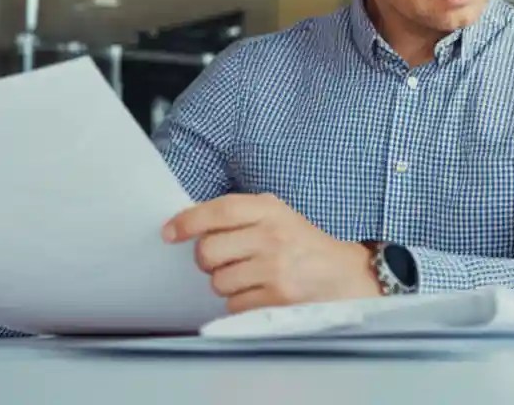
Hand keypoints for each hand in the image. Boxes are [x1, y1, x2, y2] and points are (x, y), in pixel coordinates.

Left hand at [162, 193, 380, 313]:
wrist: (344, 276)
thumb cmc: (304, 245)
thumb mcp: (279, 217)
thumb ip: (242, 216)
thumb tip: (189, 224)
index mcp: (271, 210)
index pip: (220, 210)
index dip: (189, 221)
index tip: (169, 232)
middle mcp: (272, 236)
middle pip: (209, 251)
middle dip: (207, 260)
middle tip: (221, 261)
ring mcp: (275, 268)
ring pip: (218, 281)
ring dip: (226, 283)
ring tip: (250, 277)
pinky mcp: (277, 297)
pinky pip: (234, 304)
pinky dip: (240, 301)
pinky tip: (260, 292)